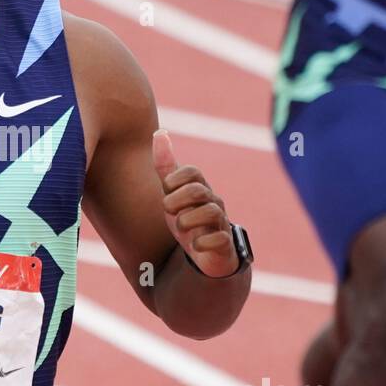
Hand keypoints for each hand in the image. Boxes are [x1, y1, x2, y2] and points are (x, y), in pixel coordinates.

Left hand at [153, 129, 237, 277]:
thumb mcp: (173, 193)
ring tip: (181, 228)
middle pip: (197, 191)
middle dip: (176, 201)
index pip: (191, 172)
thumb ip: (166, 165)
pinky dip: (202, 243)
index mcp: (200, 187)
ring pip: (211, 213)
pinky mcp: (225, 243)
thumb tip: (160, 132)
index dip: (174, 180)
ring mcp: (221, 222)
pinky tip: (194, 245)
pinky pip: (220, 239)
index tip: (166, 191)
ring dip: (187, 221)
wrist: (206, 253)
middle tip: (169, 212)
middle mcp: (214, 201)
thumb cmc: (188, 218)